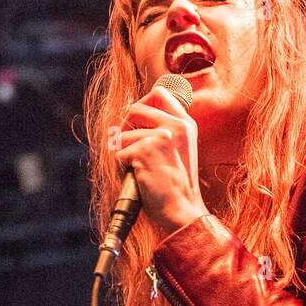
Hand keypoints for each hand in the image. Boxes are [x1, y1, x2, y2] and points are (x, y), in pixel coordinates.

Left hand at [114, 85, 207, 237]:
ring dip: (124, 154)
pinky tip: (139, 178)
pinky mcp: (145, 150)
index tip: (137, 121)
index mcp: (186, 124)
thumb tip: (133, 116)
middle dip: (125, 127)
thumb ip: (165, 131)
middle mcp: (175, 126)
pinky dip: (123, 168)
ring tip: (139, 171)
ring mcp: (161, 136)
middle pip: (135, 109)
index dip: (142, 104)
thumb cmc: (177, 187)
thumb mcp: (180, 151)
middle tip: (128, 146)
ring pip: (123, 135)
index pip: (159, 93)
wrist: (183, 212)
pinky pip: (119, 153)